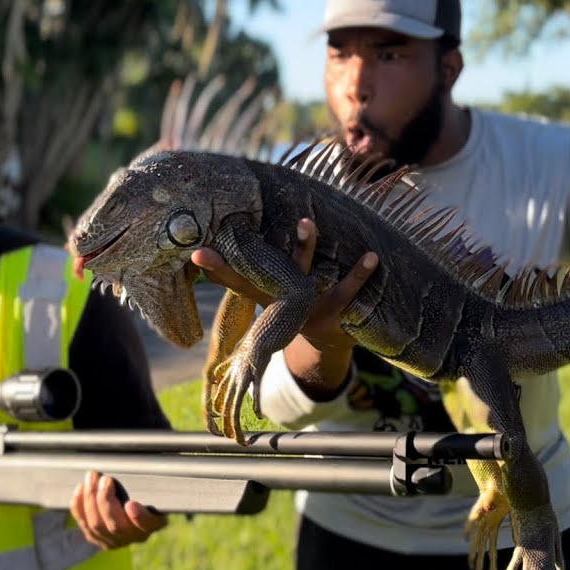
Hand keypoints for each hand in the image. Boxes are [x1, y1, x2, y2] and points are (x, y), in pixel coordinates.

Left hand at [70, 470, 168, 549]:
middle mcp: (135, 536)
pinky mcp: (98, 538)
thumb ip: (151, 478)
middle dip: (106, 501)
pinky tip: (80, 489)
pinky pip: (84, 525)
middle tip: (104, 479)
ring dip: (90, 499)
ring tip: (91, 478)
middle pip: (117, 526)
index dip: (140, 517)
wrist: (131, 503)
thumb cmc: (146, 488)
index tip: (131, 504)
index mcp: (154, 523)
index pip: (149, 524)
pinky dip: (79, 506)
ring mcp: (115, 541)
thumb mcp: (154, 483)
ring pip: (97, 526)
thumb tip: (154, 457)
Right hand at [191, 218, 377, 395]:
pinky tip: (371, 255)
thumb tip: (221, 242)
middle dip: (259, 252)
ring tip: (306, 221)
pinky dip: (360, 274)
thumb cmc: (289, 309)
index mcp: (262, 296)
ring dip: (304, 247)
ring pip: (302, 274)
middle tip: (236, 228)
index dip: (215, 267)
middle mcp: (280, 301)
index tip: (197, 251)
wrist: (320, 348)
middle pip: (264, 274)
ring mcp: (305, 307)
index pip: (235, 280)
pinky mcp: (333, 312)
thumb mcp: (269, 295)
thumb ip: (252, 272)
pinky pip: (347, 290)